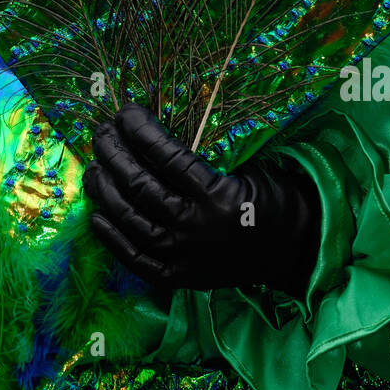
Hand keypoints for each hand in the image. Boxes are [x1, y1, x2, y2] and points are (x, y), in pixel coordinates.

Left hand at [82, 103, 320, 294]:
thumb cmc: (272, 200)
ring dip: (105, 191)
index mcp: (217, 194)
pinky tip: (96, 216)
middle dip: (114, 153)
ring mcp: (185, 255)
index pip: (165, 156)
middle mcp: (197, 226)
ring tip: (92, 167)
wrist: (296, 249)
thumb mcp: (247, 169)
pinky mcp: (179, 277)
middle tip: (101, 132)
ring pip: (132, 220)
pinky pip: (136, 259)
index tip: (124, 111)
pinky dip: (112, 239)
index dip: (139, 131)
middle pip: (140, 186)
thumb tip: (151, 138)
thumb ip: (201, 161)